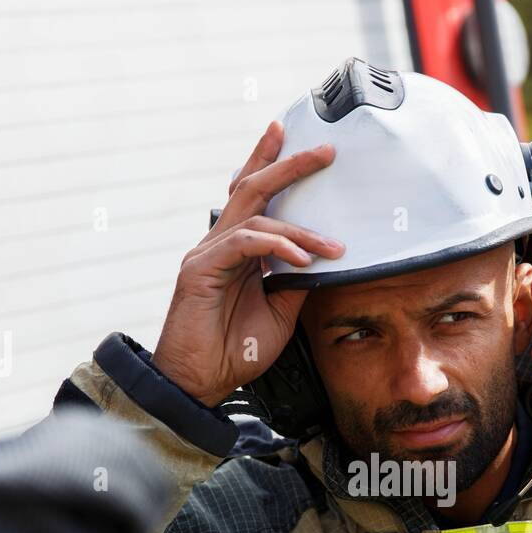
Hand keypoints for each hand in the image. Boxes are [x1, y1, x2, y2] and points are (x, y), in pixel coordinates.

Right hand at [153, 121, 344, 405]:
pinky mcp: (200, 268)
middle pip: (252, 188)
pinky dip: (277, 246)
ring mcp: (206, 253)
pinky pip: (245, 243)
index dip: (274, 166)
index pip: (256, 199)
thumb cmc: (233, 351)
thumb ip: (295, 281)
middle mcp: (219, 244)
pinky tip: (301, 258)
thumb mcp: (280, 312)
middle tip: (325, 151)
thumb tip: (323, 258)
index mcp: (236, 251)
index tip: (310, 148)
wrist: (199, 383)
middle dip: (287, 164)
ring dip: (298, 226)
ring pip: (253, 214)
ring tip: (331, 245)